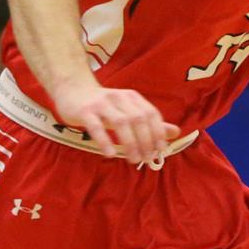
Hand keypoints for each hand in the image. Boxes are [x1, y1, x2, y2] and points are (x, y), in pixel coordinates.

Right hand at [50, 78, 175, 165]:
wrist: (72, 89)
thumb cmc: (104, 105)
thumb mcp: (129, 110)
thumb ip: (150, 122)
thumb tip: (176, 132)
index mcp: (132, 98)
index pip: (151, 114)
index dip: (158, 132)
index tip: (161, 150)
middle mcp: (119, 98)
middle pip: (138, 119)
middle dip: (146, 141)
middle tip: (147, 159)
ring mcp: (101, 104)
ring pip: (120, 122)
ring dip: (130, 143)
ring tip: (133, 159)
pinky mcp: (85, 111)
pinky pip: (96, 126)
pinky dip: (105, 140)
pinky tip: (110, 154)